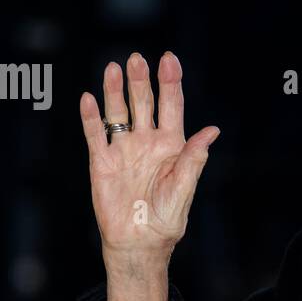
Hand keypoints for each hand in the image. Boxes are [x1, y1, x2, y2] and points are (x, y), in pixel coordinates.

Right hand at [80, 52, 218, 272]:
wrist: (139, 242)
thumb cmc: (166, 218)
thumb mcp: (184, 187)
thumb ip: (194, 158)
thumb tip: (212, 130)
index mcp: (171, 145)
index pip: (171, 106)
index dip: (171, 82)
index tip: (169, 59)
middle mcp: (146, 141)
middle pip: (143, 102)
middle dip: (141, 80)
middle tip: (137, 59)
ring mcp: (123, 149)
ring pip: (118, 112)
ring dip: (115, 90)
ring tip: (113, 68)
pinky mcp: (102, 162)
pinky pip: (95, 134)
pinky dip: (91, 117)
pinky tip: (89, 98)